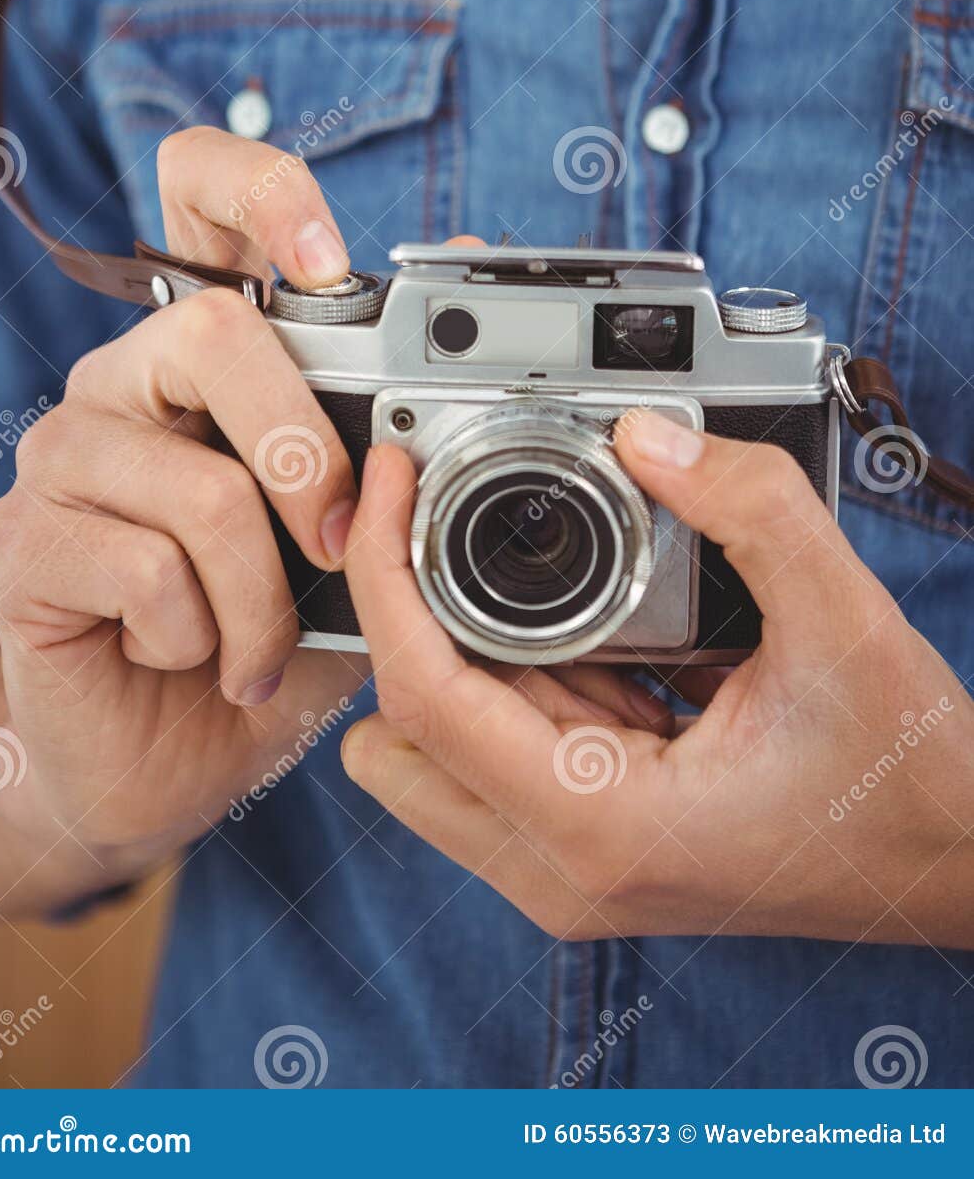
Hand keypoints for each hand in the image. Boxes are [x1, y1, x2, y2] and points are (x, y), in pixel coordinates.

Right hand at [0, 126, 366, 873]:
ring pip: (199, 484)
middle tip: (334, 551)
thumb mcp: (358, 542)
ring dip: (262, 600)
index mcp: (207, 353)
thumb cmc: (267, 633)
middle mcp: (126, 377)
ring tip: (259, 650)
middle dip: (306, 459)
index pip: (199, 194)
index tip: (328, 262)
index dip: (261, 191)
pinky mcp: (18, 540)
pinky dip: (201, 639)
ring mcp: (61, 454)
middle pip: (213, 331)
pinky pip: (143, 569)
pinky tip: (190, 660)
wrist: (173, 763)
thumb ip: (399, 426)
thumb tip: (472, 258)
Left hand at [340, 413, 973, 946]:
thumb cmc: (909, 782)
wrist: (958, 863)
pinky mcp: (590, 846)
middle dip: (407, 627)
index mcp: (600, 823)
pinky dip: (519, 682)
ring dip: (465, 653)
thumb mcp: (844, 626)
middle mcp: (563, 866)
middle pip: (396, 738)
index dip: (386, 573)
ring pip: (439, 748)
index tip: (396, 481)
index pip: (421, 699)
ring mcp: (572, 867)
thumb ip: (752, 510)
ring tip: (541, 578)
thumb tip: (650, 435)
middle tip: (446, 527)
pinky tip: (596, 636)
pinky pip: (501, 751)